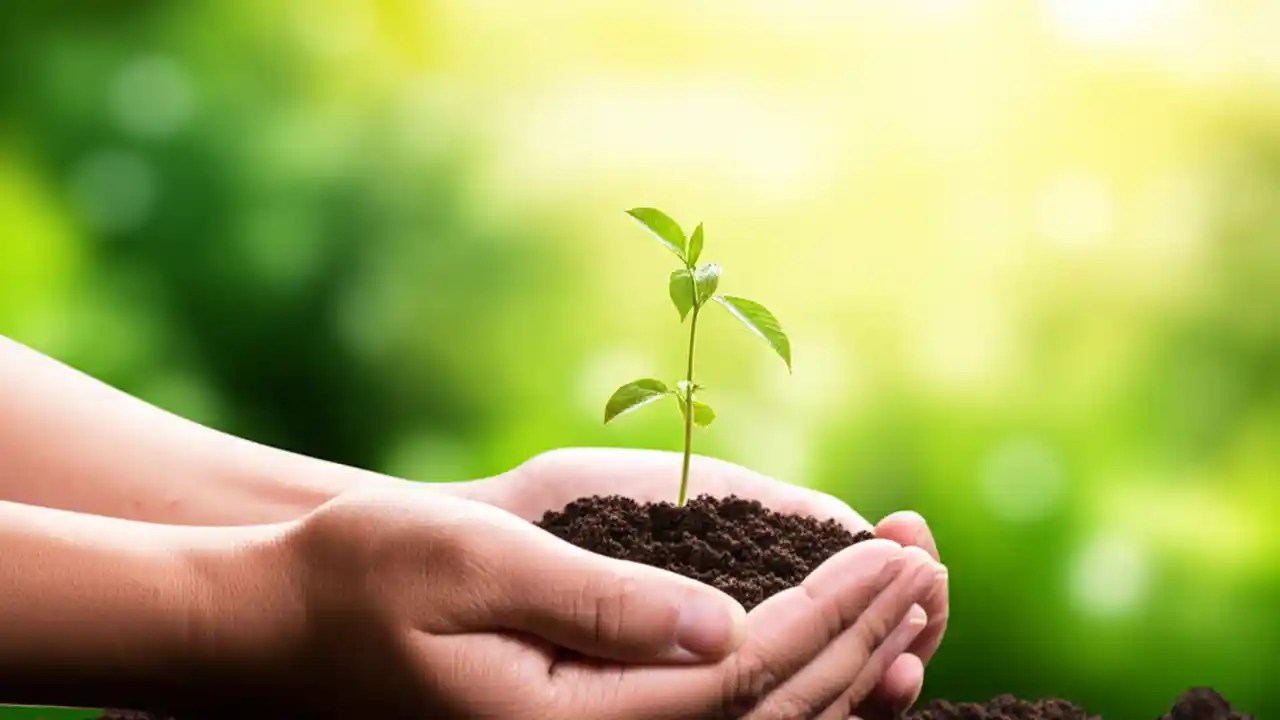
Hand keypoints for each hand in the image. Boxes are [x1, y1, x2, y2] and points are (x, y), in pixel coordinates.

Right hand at [253, 486, 940, 718]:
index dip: (831, 611)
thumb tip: (725, 621)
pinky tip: (836, 655)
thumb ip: (599, 599)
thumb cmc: (363, 578)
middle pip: (771, 711)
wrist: (285, 630)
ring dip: (845, 666)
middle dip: (862, 636)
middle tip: (932, 566)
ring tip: (913, 609)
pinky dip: (791, 685)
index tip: (895, 551)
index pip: (744, 672)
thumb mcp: (471, 565)